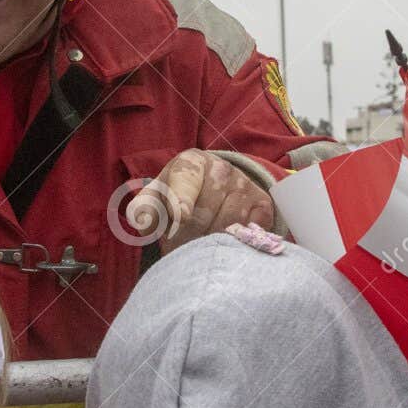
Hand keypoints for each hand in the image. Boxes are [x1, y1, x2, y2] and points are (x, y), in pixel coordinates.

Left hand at [138, 150, 274, 255]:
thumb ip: (145, 208)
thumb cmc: (179, 192)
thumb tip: (144, 223)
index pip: (186, 182)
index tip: (181, 216)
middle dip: (186, 238)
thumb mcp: (158, 194)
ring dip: (209, 244)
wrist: (217, 181)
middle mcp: (220, 169)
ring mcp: (244, 185)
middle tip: (180, 243)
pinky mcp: (262, 203)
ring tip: (200, 242)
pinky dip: (234, 243)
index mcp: (190, 162)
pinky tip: (224, 237)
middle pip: (202, 217)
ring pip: (225, 228)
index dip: (182, 200)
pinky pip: (247, 231)